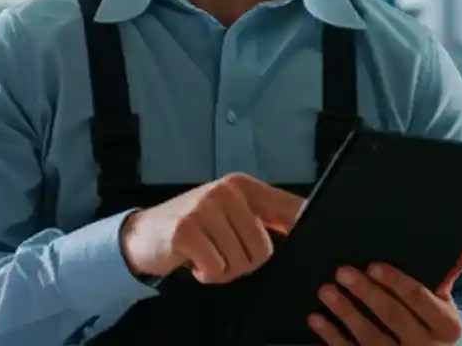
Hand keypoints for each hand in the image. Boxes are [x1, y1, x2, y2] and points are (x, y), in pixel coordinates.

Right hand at [119, 173, 302, 283]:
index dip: (302, 225)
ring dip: (222, 270)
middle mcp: (225, 191)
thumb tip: (306, 218)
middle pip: (263, 250)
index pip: (286, 208)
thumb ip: (265, 215)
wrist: (144, 233)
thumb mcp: (231, 212)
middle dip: (243, 263)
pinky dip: (206, 275)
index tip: (317, 235)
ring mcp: (204, 209)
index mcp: (241, 185)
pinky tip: (194, 262)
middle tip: (221, 254)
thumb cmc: (194, 226)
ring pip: (239, 262)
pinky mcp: (186, 230)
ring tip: (205, 255)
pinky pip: (215, 268)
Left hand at [307, 246, 461, 345]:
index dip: (395, 281)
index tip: (373, 266)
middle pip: (393, 316)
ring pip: (371, 338)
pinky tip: (317, 320)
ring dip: (346, 313)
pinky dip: (333, 337)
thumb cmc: (434, 327)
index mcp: (446, 326)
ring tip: (326, 291)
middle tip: (342, 271)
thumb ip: (445, 278)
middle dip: (366, 293)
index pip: (418, 298)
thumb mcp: (444, 306)